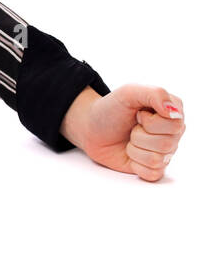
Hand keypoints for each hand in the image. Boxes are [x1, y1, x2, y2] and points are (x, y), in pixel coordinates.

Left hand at [61, 83, 184, 180]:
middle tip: (131, 127)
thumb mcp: (129, 92)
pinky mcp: (154, 168)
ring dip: (135, 149)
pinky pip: (152, 173)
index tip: (138, 114)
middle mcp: (174, 133)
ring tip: (129, 139)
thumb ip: (155, 93)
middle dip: (139, 135)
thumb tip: (174, 112)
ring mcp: (165, 152)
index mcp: (173, 112)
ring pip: (157, 160)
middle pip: (166, 144)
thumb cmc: (111, 109)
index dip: (150, 121)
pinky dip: (135, 164)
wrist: (91, 128)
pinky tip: (130, 154)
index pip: (175, 125)